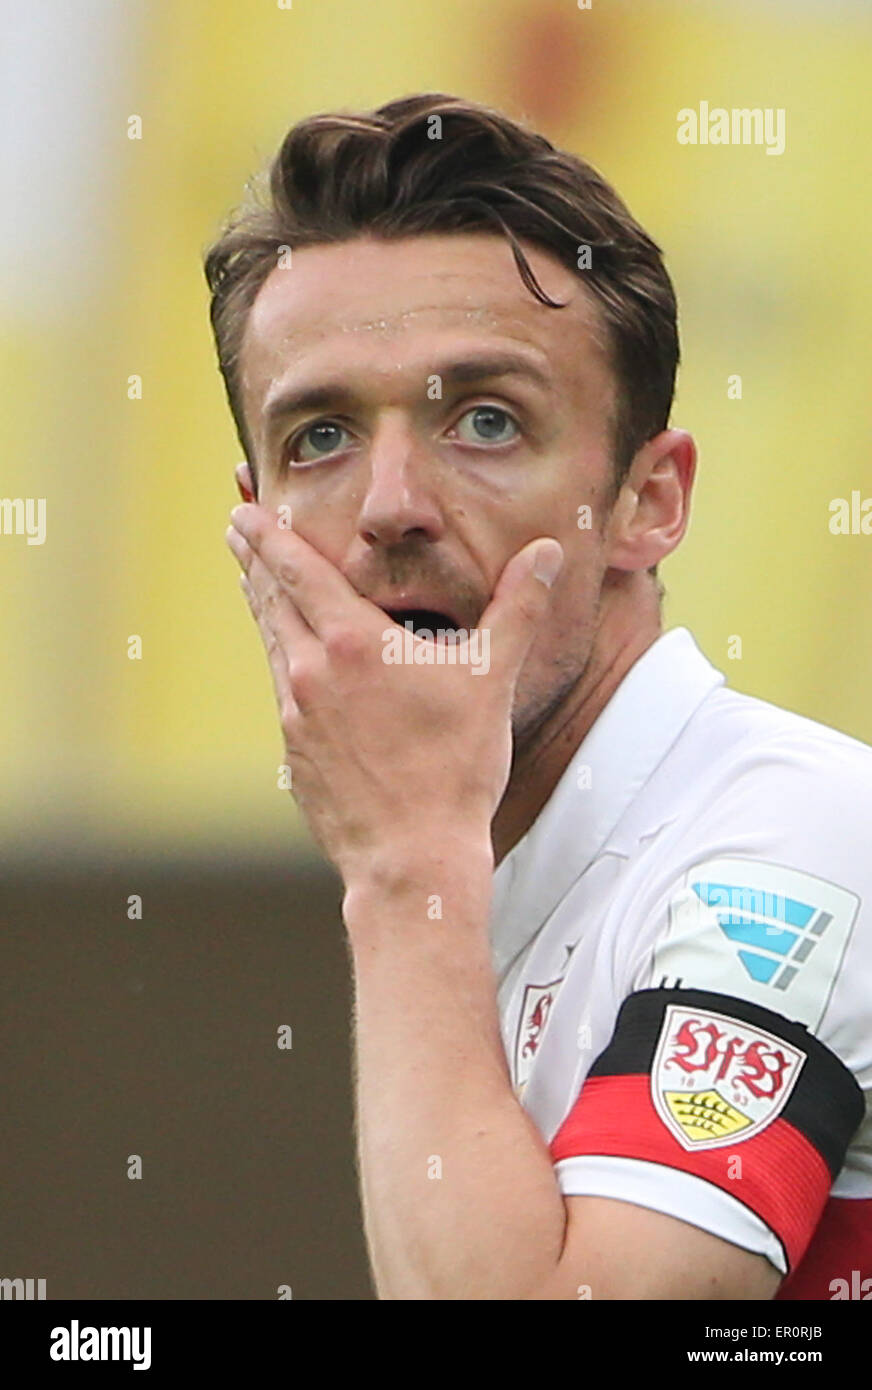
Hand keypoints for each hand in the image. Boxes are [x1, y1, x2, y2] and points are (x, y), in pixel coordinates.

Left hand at [226, 504, 562, 887]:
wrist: (412, 857)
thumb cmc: (455, 768)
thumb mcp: (491, 679)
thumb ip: (515, 608)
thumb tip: (544, 552)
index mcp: (352, 642)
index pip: (298, 570)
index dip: (268, 535)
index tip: (241, 508)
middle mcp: (311, 672)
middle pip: (272, 600)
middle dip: (254, 559)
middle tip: (234, 527)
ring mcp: (296, 716)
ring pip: (272, 645)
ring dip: (262, 606)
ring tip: (253, 582)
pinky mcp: (295, 754)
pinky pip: (283, 692)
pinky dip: (282, 662)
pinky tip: (291, 665)